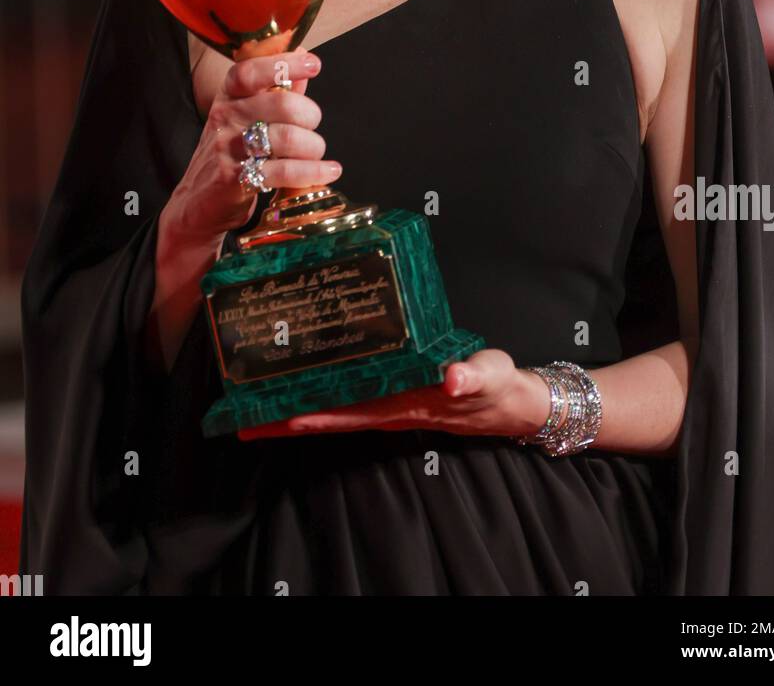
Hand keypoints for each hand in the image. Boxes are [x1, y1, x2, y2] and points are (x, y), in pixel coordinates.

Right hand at [162, 48, 342, 246]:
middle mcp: (226, 118)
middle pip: (282, 104)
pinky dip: (313, 172)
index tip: (312, 64)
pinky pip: (285, 171)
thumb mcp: (244, 117)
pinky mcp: (237, 179)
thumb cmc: (229, 154)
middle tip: (313, 127)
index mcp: (228, 97)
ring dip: (313, 146)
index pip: (251, 72)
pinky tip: (328, 171)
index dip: (283, 64)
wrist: (197, 203)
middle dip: (311, 115)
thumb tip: (303, 57)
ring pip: (288, 137)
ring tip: (317, 153)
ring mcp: (229, 149)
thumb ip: (276, 89)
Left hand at [238, 349, 552, 441]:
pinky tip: (306, 386)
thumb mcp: (490, 376)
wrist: (510, 402)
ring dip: (297, 410)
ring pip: (335, 410)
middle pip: (329, 417)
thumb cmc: (497, 386)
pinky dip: (323, 396)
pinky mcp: (393, 395)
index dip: (311, 414)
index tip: (272, 415)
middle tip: (240, 420)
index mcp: (405, 404)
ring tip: (255, 408)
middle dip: (285, 420)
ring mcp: (389, 405)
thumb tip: (452, 378)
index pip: (348, 412)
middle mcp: (389, 409)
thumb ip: (472, 376)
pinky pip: (349, 398)